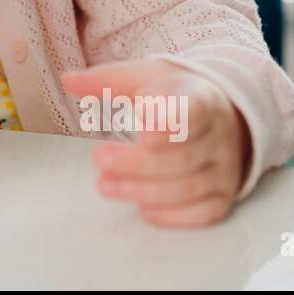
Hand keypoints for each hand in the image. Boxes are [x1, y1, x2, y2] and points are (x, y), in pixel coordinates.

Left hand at [60, 58, 252, 227]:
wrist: (221, 114)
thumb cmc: (172, 96)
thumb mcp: (143, 79)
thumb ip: (107, 81)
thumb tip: (68, 80)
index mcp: (201, 99)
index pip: (193, 111)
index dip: (169, 124)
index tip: (142, 130)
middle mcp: (219, 136)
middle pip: (182, 156)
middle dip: (137, 163)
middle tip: (100, 159)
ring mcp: (225, 168)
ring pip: (188, 187)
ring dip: (143, 190)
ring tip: (105, 185)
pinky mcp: (223, 195)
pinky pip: (203, 212)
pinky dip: (172, 215)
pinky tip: (143, 209)